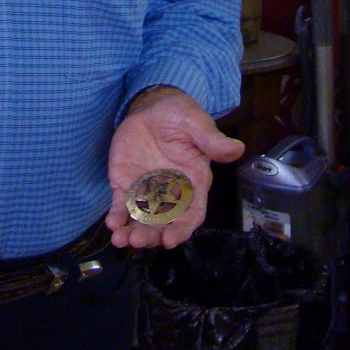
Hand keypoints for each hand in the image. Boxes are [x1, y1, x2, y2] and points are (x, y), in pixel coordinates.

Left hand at [105, 88, 243, 249]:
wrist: (152, 107)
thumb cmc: (180, 116)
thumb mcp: (196, 124)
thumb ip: (212, 140)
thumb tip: (238, 148)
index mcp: (192, 183)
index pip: (191, 213)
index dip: (182, 229)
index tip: (170, 240)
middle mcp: (170, 193)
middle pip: (163, 222)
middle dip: (151, 235)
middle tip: (137, 242)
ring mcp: (147, 191)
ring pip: (141, 219)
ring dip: (132, 232)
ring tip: (121, 240)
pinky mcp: (126, 184)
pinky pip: (122, 204)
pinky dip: (116, 216)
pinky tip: (111, 223)